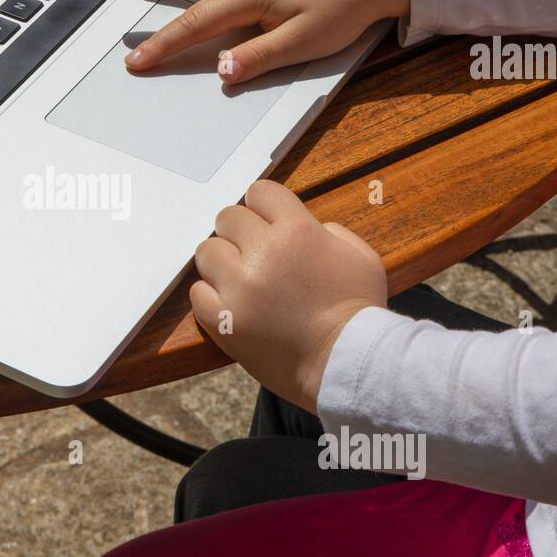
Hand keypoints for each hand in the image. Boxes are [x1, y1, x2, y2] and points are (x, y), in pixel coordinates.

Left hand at [190, 180, 386, 413]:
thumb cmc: (359, 312)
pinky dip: (209, 296)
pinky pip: (197, 292)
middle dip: (238, 232)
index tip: (265, 222)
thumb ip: (330, 232)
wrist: (345, 364)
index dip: (262, 206)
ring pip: (206, 251)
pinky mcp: (223, 318)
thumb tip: (305, 227)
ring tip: (238, 279)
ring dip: (220, 262)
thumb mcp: (360, 256)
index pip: (259, 192)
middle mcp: (263, 252)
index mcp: (297, 230)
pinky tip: (229, 304)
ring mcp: (239, 286)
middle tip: (250, 253)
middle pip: (227, 217)